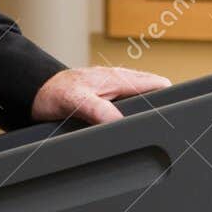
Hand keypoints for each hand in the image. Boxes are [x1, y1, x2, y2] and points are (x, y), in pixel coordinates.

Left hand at [31, 66, 170, 125]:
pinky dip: (133, 117)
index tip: (175, 115)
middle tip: (167, 130)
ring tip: (153, 132)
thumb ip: (98, 110)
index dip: (170, 98)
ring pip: (141, 102)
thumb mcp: (76, 102)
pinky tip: (131, 131)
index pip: (157, 84)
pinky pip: (128, 108)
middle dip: (161, 110)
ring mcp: (114, 91)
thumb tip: (119, 121)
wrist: (35, 92)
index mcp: (119, 78)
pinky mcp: (107, 100)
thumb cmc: (53, 92)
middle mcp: (120, 82)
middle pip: (154, 94)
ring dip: (146, 114)